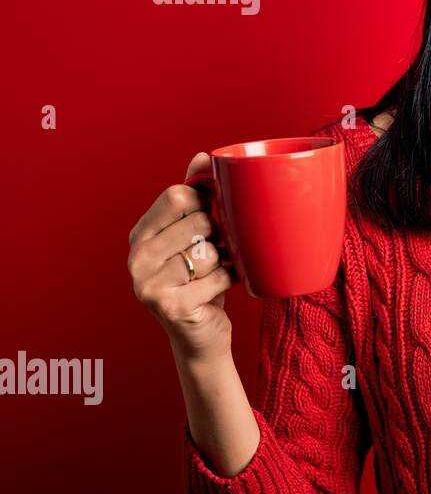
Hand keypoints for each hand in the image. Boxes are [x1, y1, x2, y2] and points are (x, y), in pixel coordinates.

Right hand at [127, 152, 235, 362]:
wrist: (200, 336)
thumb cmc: (202, 280)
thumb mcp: (197, 235)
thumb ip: (197, 195)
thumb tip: (202, 157)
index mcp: (140, 235)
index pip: (179, 196)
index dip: (206, 204)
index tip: (210, 220)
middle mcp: (136, 258)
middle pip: (197, 221)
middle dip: (217, 236)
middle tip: (215, 253)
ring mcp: (148, 284)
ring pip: (209, 251)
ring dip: (223, 262)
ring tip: (214, 274)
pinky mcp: (170, 306)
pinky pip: (218, 277)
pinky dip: (230, 282)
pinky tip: (220, 290)